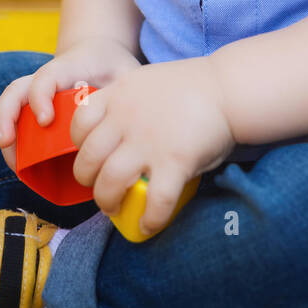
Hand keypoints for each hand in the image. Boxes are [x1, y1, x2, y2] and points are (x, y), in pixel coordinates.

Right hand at [0, 38, 142, 175]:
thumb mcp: (125, 73)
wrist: (99, 53)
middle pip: (17, 89)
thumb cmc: (113, 67)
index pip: (47, 76)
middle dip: (7, 115)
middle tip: (7, 142)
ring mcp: (38, 92)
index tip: (45, 121)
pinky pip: (16, 119)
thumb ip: (132, 91)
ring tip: (13, 164)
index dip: (40, 97)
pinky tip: (20, 166)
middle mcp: (48, 79)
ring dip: (5, 131)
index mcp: (70, 67)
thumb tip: (140, 125)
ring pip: (12, 104)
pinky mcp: (36, 106)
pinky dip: (14, 142)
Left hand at [70, 58, 235, 236]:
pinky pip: (155, 201)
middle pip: (87, 160)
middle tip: (101, 188)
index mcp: (118, 95)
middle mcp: (126, 118)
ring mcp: (148, 141)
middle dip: (88, 181)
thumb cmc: (193, 86)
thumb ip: (128, 105)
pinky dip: (150, 219)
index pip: (79, 123)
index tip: (92, 155)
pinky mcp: (174, 161)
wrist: (228, 87)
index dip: (79, 144)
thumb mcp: (147, 82)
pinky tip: (149, 225)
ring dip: (108, 202)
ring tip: (115, 210)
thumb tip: (116, 137)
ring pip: (109, 183)